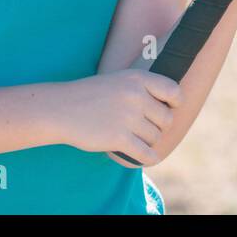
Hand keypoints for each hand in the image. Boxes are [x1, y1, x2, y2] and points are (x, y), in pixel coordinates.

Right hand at [60, 70, 183, 167]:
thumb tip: (171, 108)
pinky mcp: (119, 138)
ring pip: (156, 137)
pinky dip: (149, 158)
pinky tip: (146, 157)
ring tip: (133, 138)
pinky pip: (147, 154)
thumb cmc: (91, 95)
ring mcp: (128, 117)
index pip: (173, 92)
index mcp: (138, 79)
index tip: (169, 109)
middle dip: (158, 127)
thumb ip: (143, 90)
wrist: (62, 108)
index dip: (175, 104)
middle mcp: (136, 96)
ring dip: (147, 142)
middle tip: (143, 129)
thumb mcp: (119, 81)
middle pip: (166, 120)